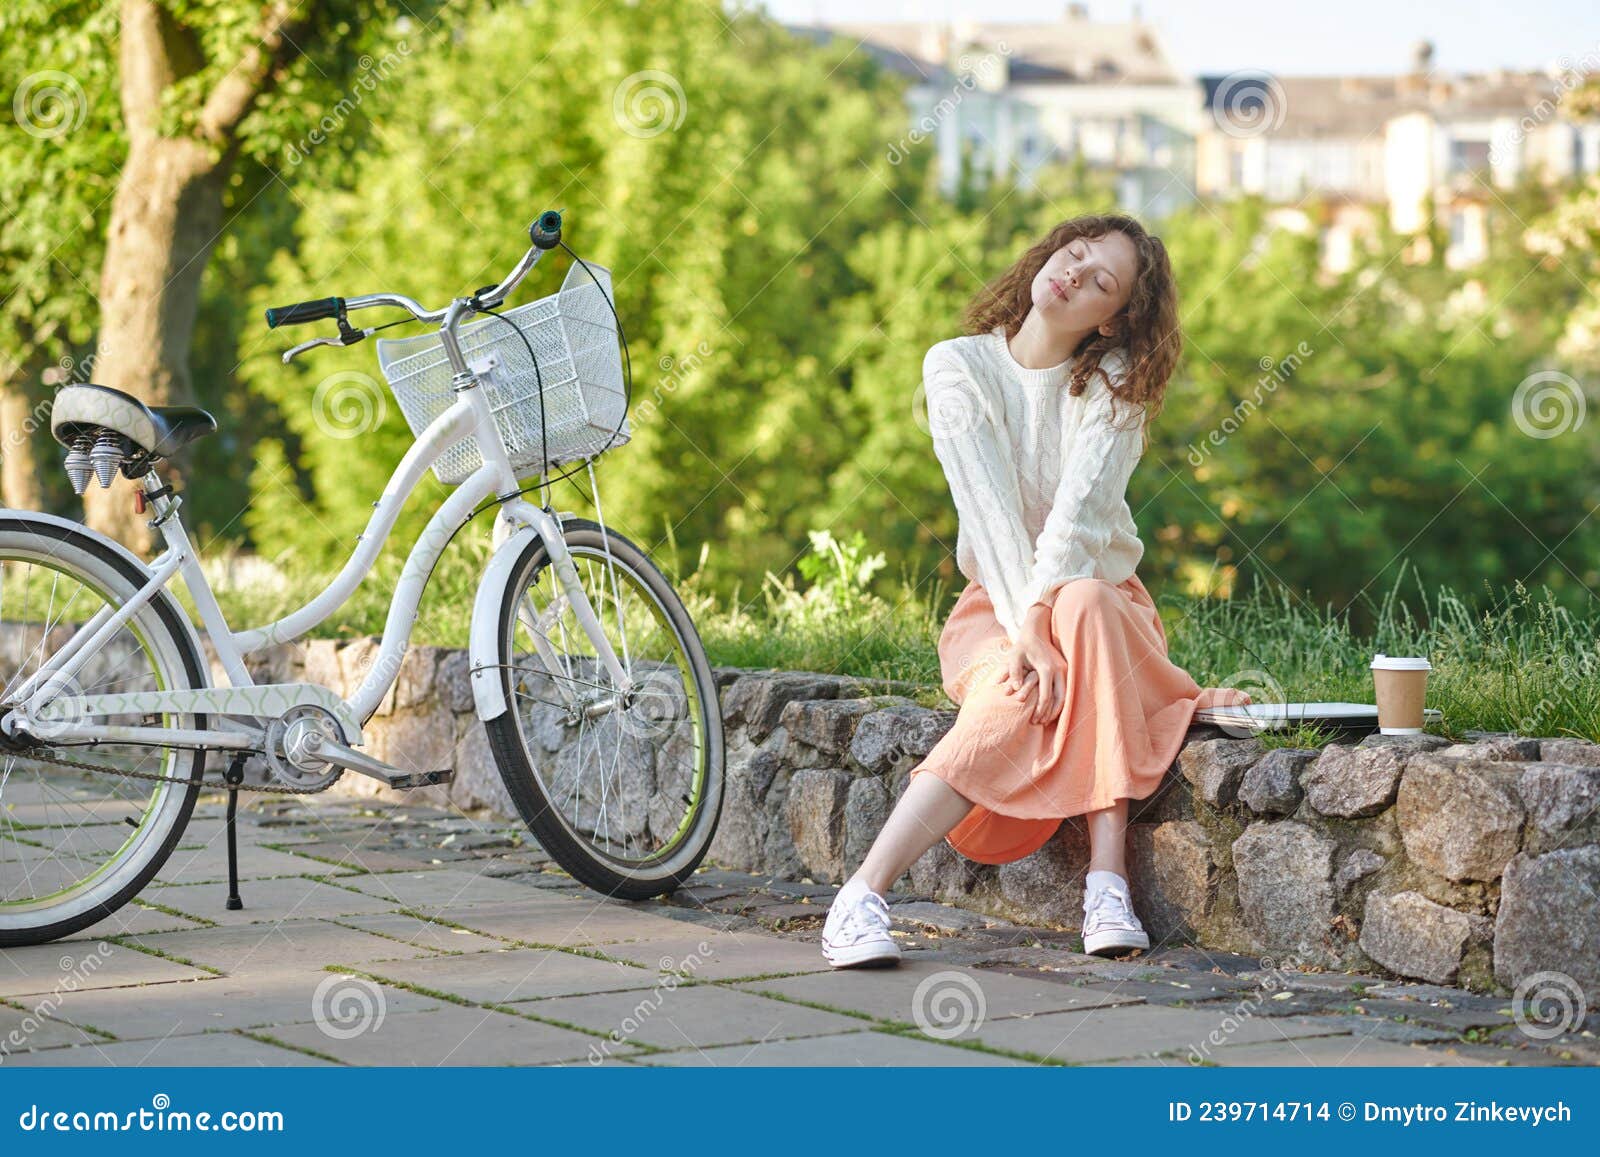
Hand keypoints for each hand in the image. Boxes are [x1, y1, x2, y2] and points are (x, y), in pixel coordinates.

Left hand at [1000, 603, 1067, 723]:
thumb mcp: (1014, 656)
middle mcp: (1058, 670)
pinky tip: (1051, 709)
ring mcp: (1064, 670)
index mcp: (1046, 669)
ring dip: (1057, 709)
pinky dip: (1059, 701)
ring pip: (1065, 696)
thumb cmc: (1022, 645)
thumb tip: (1015, 690)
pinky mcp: (1064, 670)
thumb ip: (1013, 672)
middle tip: (1039, 723)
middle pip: (1059, 699)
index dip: (1039, 710)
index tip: (1033, 720)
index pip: (1046, 696)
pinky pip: (1065, 690)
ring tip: (1045, 720)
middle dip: (1050, 713)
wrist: (1036, 631)